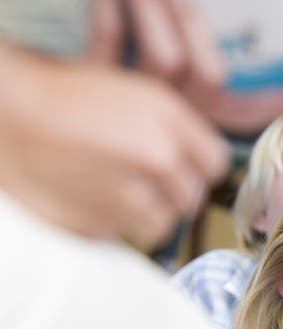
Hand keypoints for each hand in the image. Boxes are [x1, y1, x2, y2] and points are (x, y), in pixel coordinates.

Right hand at [0, 46, 228, 245]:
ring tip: (116, 192)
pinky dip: (116, 225)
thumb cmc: (62, 100)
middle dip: (172, 193)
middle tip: (142, 182)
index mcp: (169, 119)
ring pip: (164, 224)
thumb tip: (196, 158)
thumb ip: (172, 126)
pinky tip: (94, 200)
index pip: (216, 163)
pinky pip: (127, 236)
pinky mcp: (106, 226)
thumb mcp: (130, 93)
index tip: (184, 170)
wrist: (10, 120)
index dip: (198, 168)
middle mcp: (158, 159)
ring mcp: (134, 197)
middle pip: (191, 198)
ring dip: (147, 215)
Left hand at [89, 0, 282, 136]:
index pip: (246, 112)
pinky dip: (108, 2)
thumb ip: (222, 83)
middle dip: (187, 19)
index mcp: (199, 118)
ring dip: (153, 5)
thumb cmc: (129, 83)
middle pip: (199, 74)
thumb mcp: (185, 80)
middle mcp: (175, 113)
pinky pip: (108, 42)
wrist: (59, 117)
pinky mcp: (99, 88)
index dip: (281, 105)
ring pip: (160, 58)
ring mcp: (139, 102)